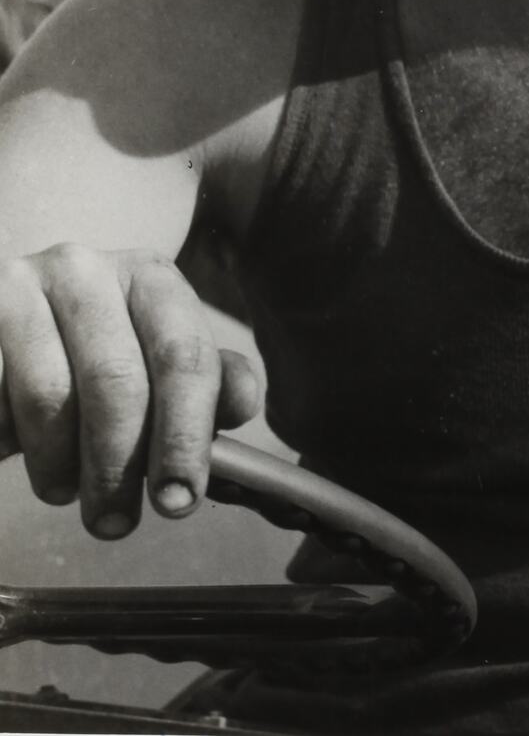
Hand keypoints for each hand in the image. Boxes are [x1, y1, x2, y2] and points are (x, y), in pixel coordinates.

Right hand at [0, 244, 259, 537]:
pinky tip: (16, 451)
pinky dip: (9, 441)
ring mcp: (19, 286)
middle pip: (117, 381)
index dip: (185, 436)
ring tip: (64, 490)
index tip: (179, 500)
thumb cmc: (92, 350)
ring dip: (59, 466)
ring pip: (48, 397)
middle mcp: (86, 270)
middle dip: (120, 467)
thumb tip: (241, 405)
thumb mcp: (153, 354)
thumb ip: (205, 380)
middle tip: (115, 522)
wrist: (5, 316)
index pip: (184, 356)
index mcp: (150, 277)